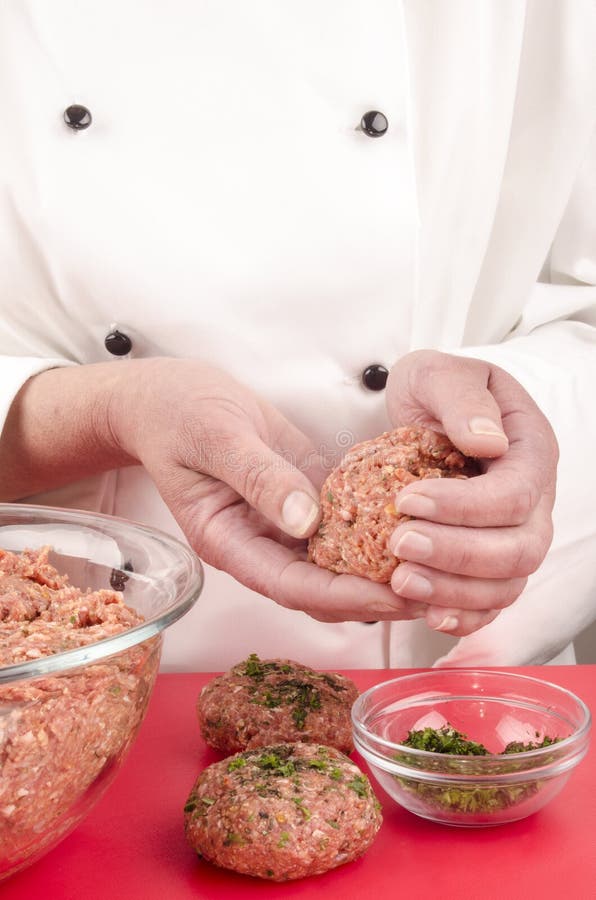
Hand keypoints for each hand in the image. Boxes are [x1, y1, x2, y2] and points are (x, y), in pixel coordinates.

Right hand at [107, 358, 413, 622]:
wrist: (171, 397)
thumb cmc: (179, 415)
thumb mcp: (215, 436)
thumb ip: (258, 476)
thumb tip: (305, 519)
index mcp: (229, 542)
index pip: (291, 586)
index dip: (341, 596)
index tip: (389, 596)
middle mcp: (260, 545)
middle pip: (322, 590)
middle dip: (375, 597)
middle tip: (433, 591)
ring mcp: (284, 526)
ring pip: (338, 566)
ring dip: (382, 572)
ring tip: (437, 570)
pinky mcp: (305, 499)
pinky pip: (344, 526)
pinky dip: (377, 531)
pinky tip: (416, 525)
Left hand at [385, 349, 557, 636]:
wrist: (425, 410)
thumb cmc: (434, 390)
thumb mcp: (438, 374)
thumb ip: (461, 399)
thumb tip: (487, 441)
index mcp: (530, 451)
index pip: (515, 494)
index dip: (465, 506)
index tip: (408, 500)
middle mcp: (534, 501)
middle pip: (519, 549)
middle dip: (458, 554)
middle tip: (399, 544)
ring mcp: (515, 535)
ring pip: (507, 584)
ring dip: (455, 591)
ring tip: (400, 582)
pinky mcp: (490, 563)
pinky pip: (491, 603)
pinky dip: (465, 616)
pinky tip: (427, 615)